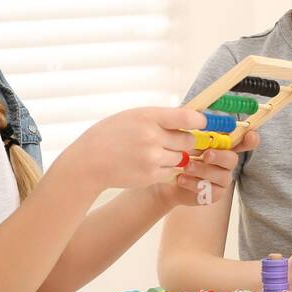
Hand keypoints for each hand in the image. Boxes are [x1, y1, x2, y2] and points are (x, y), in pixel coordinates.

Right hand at [71, 107, 246, 192]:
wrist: (88, 162)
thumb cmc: (109, 135)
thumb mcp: (132, 116)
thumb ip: (158, 117)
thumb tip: (188, 117)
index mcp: (148, 116)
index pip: (187, 116)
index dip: (200, 120)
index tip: (203, 122)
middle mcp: (152, 136)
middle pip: (188, 139)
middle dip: (186, 140)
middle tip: (178, 140)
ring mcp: (152, 158)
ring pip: (182, 157)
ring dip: (177, 156)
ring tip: (159, 152)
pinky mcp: (151, 175)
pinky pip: (172, 172)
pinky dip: (167, 169)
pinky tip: (151, 164)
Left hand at [153, 130, 259, 208]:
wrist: (166, 177)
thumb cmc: (179, 153)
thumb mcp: (185, 138)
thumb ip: (196, 128)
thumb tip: (200, 115)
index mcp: (223, 146)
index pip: (244, 142)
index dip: (251, 139)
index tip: (251, 135)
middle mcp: (226, 163)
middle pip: (232, 159)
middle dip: (219, 156)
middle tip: (205, 155)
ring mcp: (222, 179)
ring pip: (221, 176)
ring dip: (202, 170)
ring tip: (186, 167)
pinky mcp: (214, 194)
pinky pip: (210, 191)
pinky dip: (194, 184)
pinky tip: (181, 178)